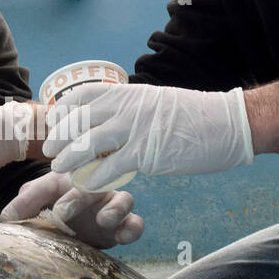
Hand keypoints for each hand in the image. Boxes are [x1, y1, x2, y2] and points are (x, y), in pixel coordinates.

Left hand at [0, 171, 143, 248]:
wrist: (68, 224)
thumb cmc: (53, 203)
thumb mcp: (37, 197)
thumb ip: (24, 203)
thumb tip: (7, 218)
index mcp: (76, 176)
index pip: (73, 171)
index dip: (66, 185)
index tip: (56, 208)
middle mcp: (96, 187)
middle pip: (98, 184)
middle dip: (82, 197)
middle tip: (64, 214)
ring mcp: (112, 206)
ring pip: (125, 200)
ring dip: (116, 208)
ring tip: (104, 219)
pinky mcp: (122, 226)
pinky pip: (136, 223)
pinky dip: (133, 228)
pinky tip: (122, 236)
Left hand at [43, 83, 253, 189]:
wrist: (228, 124)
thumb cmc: (195, 117)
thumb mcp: (157, 103)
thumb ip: (132, 110)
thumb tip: (113, 122)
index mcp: (129, 93)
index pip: (84, 95)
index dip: (65, 109)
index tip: (56, 121)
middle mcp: (128, 107)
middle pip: (79, 119)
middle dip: (60, 136)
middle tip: (49, 151)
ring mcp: (136, 129)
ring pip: (88, 143)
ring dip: (69, 157)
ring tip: (59, 169)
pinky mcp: (147, 153)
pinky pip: (110, 167)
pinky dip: (94, 177)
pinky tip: (86, 185)